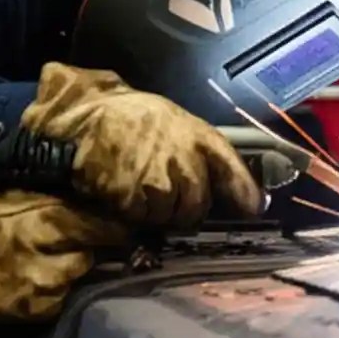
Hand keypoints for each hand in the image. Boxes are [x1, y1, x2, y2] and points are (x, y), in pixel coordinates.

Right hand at [0, 187, 129, 337]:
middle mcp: (54, 248)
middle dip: (101, 241)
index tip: (125, 213)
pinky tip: (35, 278)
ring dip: (76, 263)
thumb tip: (79, 178)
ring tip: (54, 254)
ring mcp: (47, 281)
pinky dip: (55, 288)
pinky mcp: (35, 308)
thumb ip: (45, 188)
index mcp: (47, 213)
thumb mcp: (3, 187)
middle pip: (102, 246)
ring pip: (82, 270)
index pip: (104, 219)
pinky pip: (60, 296)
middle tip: (93, 235)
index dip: (117, 218)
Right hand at [21, 62, 262, 227]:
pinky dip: (133, 214)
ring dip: (156, 212)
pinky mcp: (135, 201)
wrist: (83, 119)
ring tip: (137, 186)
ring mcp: (161, 184)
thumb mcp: (172, 121)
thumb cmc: (127, 117)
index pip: (232, 170)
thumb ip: (200, 150)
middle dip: (184, 209)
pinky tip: (122, 190)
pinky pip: (142, 220)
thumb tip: (226, 184)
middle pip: (197, 207)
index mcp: (197, 137)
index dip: (245, 193)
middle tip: (164, 195)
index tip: (255, 207)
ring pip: (169, 218)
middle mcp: (186, 162)